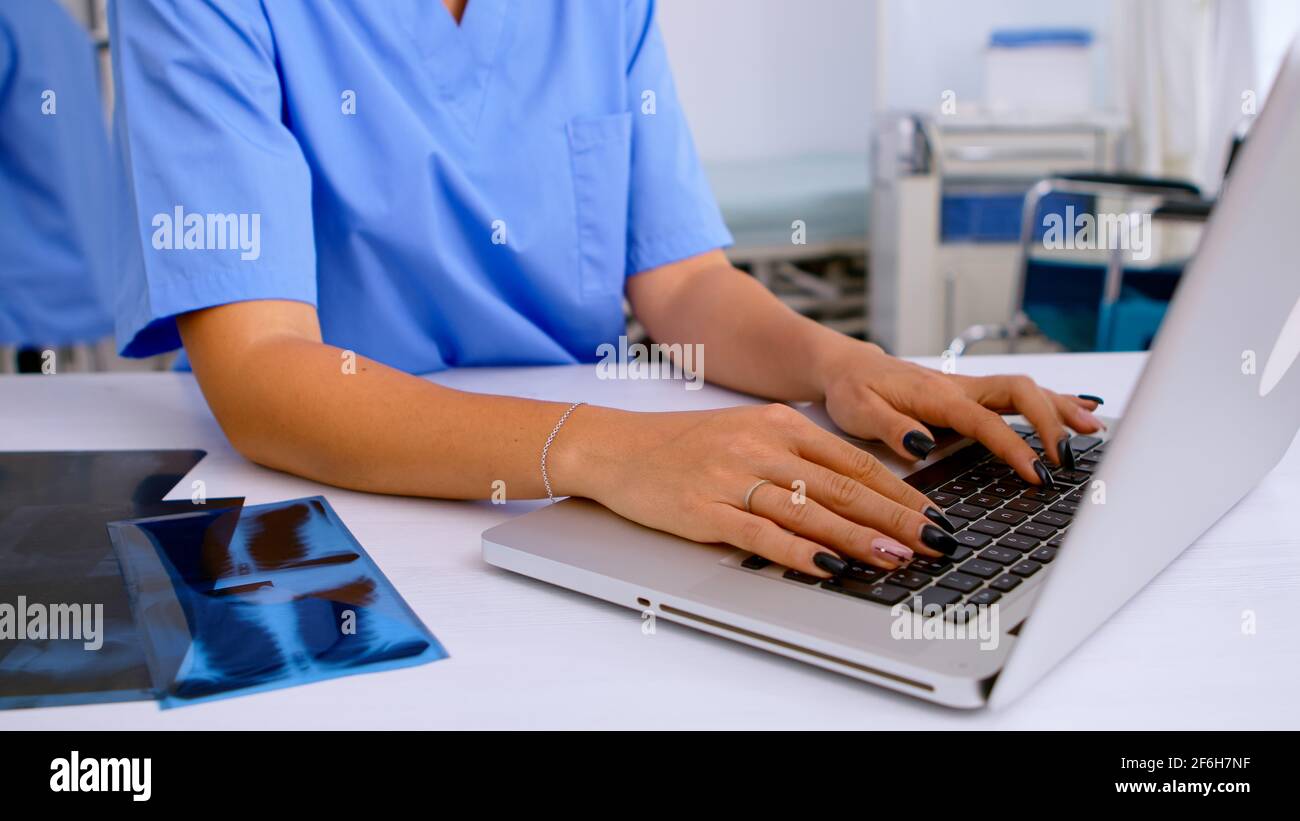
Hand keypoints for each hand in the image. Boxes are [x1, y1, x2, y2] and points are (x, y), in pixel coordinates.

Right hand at [556, 404, 964, 578]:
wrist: (616, 447)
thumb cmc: (683, 444)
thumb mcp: (747, 432)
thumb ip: (798, 454)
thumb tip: (856, 489)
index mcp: (779, 424)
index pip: (853, 461)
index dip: (900, 491)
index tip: (934, 515)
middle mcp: (762, 446)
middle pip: (842, 487)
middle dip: (896, 518)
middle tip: (936, 541)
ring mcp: (733, 478)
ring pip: (810, 511)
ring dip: (858, 539)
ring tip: (897, 559)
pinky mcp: (706, 511)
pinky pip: (762, 534)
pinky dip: (799, 552)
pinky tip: (828, 567)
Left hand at [817, 342, 1104, 485]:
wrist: (848, 368)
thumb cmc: (853, 390)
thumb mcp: (859, 412)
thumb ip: (891, 428)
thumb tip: (922, 444)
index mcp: (936, 396)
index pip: (985, 421)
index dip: (1015, 446)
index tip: (1037, 473)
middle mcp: (960, 388)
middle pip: (1020, 394)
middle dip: (1050, 422)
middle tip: (1068, 458)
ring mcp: (969, 389)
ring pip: (1025, 391)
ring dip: (1061, 408)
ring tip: (1093, 431)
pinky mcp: (971, 395)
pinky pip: (1018, 395)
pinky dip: (1052, 401)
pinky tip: (1081, 408)